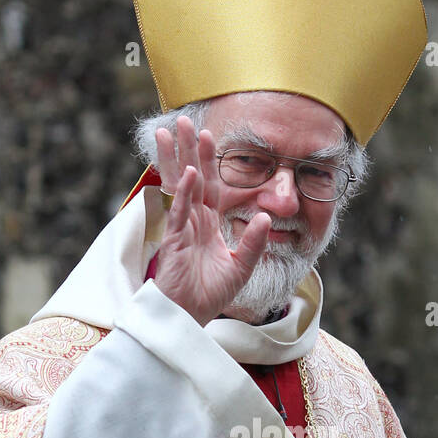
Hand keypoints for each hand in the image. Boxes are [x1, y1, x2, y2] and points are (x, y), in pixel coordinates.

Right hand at [152, 115, 270, 326]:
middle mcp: (192, 221)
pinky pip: (180, 213)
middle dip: (187, 149)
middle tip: (183, 120)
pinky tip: (189, 174)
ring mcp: (181, 229)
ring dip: (178, 159)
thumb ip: (254, 243)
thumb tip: (267, 216)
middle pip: (191, 178)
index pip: (208, 186)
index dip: (208, 161)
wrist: (191, 317)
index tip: (208, 135)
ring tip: (171, 132)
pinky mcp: (174, 242)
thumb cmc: (211, 295)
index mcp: (207, 224)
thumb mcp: (242, 267)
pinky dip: (185, 194)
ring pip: (179, 188)